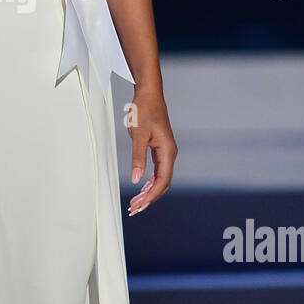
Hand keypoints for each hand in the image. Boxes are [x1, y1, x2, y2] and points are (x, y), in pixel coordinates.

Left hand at [127, 86, 176, 216]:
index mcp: (167, 152)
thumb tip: (136, 180)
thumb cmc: (144, 111)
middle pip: (163, 184)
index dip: (151, 197)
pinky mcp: (160, 148)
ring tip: (135, 202)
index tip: (138, 206)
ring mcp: (166, 151)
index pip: (162, 181)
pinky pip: (157, 171)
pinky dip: (149, 182)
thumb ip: (138, 158)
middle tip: (134, 209)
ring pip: (160, 179)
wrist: (149, 94)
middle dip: (149, 198)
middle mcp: (170, 154)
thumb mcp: (138, 135)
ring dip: (148, 192)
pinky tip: (141, 188)